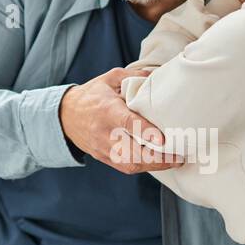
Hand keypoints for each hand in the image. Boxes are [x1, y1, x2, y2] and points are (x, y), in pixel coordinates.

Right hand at [58, 67, 181, 174]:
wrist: (65, 116)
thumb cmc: (93, 95)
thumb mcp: (110, 79)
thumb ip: (135, 78)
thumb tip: (160, 76)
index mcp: (107, 110)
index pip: (127, 123)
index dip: (145, 132)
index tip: (162, 139)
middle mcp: (104, 133)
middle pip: (132, 153)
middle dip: (157, 158)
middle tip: (179, 156)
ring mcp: (103, 149)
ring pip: (130, 165)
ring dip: (155, 166)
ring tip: (176, 161)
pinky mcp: (104, 158)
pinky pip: (127, 168)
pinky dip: (145, 167)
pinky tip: (161, 163)